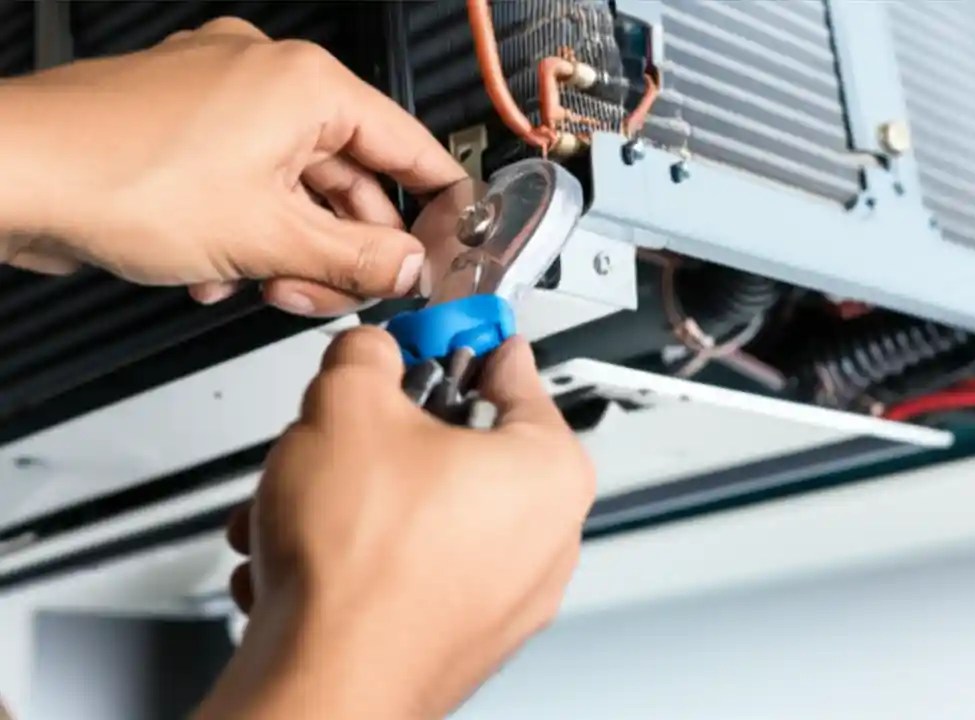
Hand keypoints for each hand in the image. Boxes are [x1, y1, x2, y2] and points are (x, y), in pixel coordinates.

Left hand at [0, 17, 466, 316]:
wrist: (8, 177)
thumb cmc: (116, 177)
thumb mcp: (269, 239)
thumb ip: (357, 260)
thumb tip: (408, 269)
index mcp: (305, 85)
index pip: (409, 145)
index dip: (440, 204)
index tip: (456, 244)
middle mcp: (266, 78)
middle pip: (350, 176)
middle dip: (345, 247)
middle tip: (343, 293)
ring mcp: (220, 98)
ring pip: (296, 188)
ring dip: (292, 250)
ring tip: (266, 287)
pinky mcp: (183, 127)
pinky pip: (248, 185)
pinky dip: (248, 233)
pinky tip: (223, 273)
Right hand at [198, 328, 594, 718]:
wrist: (323, 684)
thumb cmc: (359, 568)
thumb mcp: (346, 405)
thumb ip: (365, 356)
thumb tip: (370, 351)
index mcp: (549, 469)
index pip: (513, 369)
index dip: (458, 337)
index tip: (436, 330)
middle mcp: (545, 537)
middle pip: (460, 445)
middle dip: (382, 434)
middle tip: (344, 427)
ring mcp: (506, 594)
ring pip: (421, 509)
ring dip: (350, 497)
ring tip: (303, 501)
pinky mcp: (462, 635)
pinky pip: (409, 567)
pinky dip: (355, 553)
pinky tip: (304, 556)